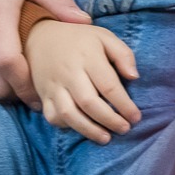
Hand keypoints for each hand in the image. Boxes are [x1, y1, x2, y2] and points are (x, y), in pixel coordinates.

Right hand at [24, 20, 140, 144]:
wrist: (39, 35)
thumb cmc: (79, 39)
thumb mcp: (104, 37)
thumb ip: (123, 54)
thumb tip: (134, 77)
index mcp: (87, 57)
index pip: (109, 86)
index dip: (125, 105)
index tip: (136, 117)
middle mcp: (69, 73)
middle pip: (89, 103)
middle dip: (109, 120)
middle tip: (124, 129)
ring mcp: (53, 85)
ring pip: (68, 113)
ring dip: (88, 130)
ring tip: (106, 138)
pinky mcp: (42, 94)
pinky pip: (52, 116)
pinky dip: (66, 126)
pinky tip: (81, 128)